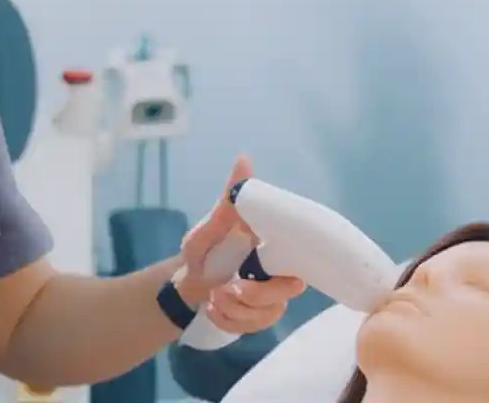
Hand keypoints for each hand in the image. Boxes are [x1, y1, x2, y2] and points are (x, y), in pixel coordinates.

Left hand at [176, 156, 305, 334]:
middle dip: (253, 298)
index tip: (255, 274)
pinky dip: (228, 322)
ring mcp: (271, 298)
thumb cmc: (202, 251)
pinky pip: (252, 329)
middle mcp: (279, 272)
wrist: (187, 283)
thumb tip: (243, 159)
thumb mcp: (209, 227)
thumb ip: (229, 200)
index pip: (301, 259)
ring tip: (213, 298)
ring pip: (268, 315)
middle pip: (286, 294)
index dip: (285, 277)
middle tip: (224, 290)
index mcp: (274, 248)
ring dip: (234, 311)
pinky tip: (212, 309)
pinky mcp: (259, 317)